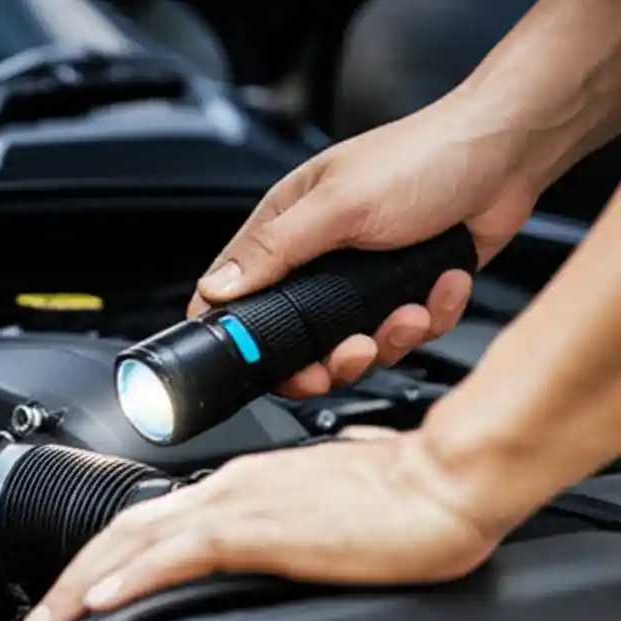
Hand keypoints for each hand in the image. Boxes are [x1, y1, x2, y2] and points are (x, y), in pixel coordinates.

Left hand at [19, 432, 511, 620]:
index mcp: (242, 483)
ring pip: (135, 537)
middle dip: (73, 574)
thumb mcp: (325, 514)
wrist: (446, 482)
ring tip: (49, 617)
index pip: (153, 519)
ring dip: (82, 581)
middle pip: (126, 526)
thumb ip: (286, 526)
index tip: (82, 592)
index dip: (107, 556)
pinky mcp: (259, 528)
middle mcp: (229, 485)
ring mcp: (240, 502)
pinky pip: (177, 552)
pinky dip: (131, 575)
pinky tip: (102, 600)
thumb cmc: (402, 499)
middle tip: (40, 614)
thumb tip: (276, 545)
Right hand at [191, 93, 539, 396]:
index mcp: (287, 226)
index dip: (242, 332)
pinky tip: (440, 286)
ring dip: (388, 339)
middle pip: (298, 335)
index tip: (261, 362)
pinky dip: (429, 318)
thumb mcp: (339, 205)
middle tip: (350, 356)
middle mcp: (319, 255)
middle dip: (328, 358)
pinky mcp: (407, 290)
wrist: (507, 154)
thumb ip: (276, 250)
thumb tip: (217, 286)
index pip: (239, 288)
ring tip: (407, 314)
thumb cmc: (424, 157)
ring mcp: (363, 277)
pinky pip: (406, 332)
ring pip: (355, 343)